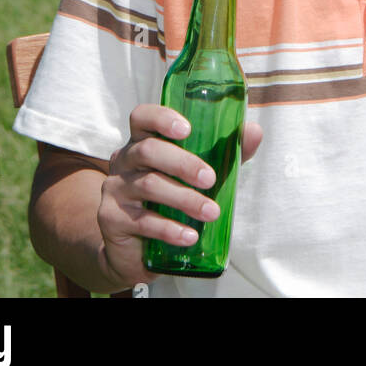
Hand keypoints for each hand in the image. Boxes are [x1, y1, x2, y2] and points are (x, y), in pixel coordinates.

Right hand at [96, 104, 261, 290]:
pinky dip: (170, 229)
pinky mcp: (111, 219)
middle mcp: (124, 160)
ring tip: (211, 213)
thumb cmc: (169, 199)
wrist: (135, 249)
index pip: (141, 116)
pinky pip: (142, 221)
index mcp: (142, 141)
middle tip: (211, 179)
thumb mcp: (195, 173)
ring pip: (149, 186)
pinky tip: (190, 236)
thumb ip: (222, 151)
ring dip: (184, 199)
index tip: (187, 129)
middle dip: (183, 163)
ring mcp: (114, 189)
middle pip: (148, 150)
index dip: (162, 118)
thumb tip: (254, 131)